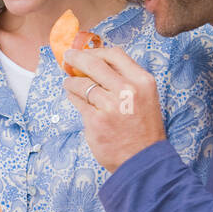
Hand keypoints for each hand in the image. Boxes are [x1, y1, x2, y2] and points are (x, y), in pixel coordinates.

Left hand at [62, 46, 166, 172]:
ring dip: (71, 82)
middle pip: (94, 64)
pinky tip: (72, 97)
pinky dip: (72, 97)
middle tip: (68, 57)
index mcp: (142, 81)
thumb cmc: (143, 128)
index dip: (96, 51)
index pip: (115, 54)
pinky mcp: (95, 120)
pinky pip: (78, 101)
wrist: (143, 160)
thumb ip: (126, 79)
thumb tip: (98, 62)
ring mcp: (110, 105)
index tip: (86, 52)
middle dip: (76, 58)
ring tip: (69, 83)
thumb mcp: (145, 97)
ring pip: (82, 84)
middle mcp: (127, 90)